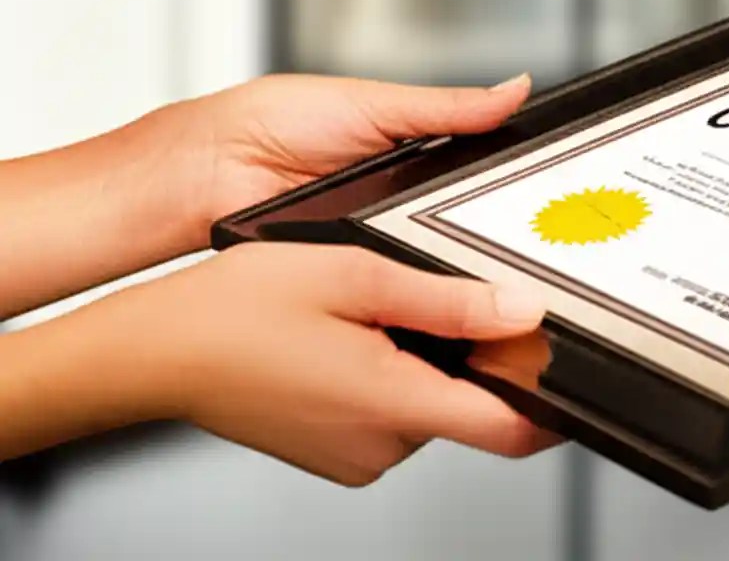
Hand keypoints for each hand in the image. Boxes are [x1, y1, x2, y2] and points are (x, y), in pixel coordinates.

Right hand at [93, 242, 556, 485]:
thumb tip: (522, 312)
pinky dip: (388, 374)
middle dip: (464, 352)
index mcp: (393, 403)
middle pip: (466, 403)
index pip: (510, 429)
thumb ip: (449, 298)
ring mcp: (355, 455)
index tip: (570, 376)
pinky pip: (389, 412)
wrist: (154, 352)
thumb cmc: (235, 310)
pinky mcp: (336, 452)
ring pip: (426, 403)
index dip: (551, 405)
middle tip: (426, 297)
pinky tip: (348, 338)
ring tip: (367, 312)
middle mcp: (380, 445)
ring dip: (421, 358)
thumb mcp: (354, 277)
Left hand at [149, 72, 531, 250]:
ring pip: (438, 258)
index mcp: (412, 153)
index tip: (561, 193)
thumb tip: (516, 87)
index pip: (482, 173)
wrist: (206, 172)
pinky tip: (439, 282)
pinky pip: (400, 283)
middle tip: (540, 234)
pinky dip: (416, 283)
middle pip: (469, 224)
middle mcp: (399, 202)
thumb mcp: (375, 104)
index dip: (518, 187)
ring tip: (495, 261)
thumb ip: (449, 106)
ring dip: (457, 259)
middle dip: (497, 231)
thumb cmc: (270, 123)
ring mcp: (379, 240)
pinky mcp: (357, 274)